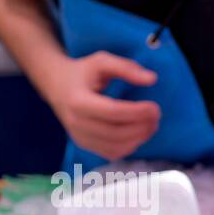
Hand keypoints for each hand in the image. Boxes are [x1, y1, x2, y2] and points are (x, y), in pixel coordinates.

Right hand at [42, 52, 160, 162]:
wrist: (57, 85)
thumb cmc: (82, 72)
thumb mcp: (101, 61)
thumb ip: (126, 68)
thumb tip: (152, 79)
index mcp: (78, 101)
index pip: (112, 112)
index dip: (137, 112)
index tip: (155, 107)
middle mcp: (76, 122)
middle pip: (116, 133)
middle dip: (142, 127)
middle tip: (156, 117)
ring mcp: (79, 137)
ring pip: (115, 147)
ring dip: (139, 139)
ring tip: (151, 125)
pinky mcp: (85, 145)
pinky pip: (112, 153)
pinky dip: (130, 146)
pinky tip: (138, 134)